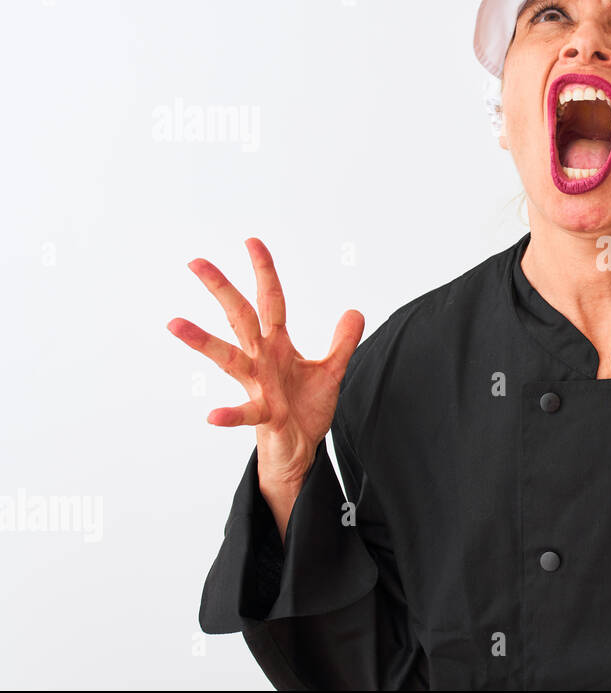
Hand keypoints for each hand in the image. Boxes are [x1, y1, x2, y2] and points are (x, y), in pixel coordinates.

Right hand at [167, 237, 363, 497]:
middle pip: (240, 317)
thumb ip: (342, 342)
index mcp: (277, 346)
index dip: (264, 272)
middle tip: (196, 262)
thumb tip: (354, 311)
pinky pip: (245, 413)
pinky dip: (229, 414)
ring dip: (202, 341)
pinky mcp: (264, 415)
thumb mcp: (330, 371)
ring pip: (228, 358)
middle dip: (221, 289)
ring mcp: (259, 386)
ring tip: (174, 323)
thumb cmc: (304, 409)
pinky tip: (212, 415)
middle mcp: (261, 360)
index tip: (251, 241)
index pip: (270, 301)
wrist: (298, 450)